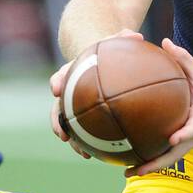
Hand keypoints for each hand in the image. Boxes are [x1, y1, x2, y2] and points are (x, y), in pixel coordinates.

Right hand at [49, 29, 143, 160]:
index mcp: (72, 72)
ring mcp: (74, 105)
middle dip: (58, 121)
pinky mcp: (85, 117)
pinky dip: (90, 143)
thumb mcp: (113, 41)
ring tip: (82, 152)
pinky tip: (99, 155)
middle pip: (58, 107)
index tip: (56, 89)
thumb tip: (136, 36)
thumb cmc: (108, 50)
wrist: (100, 58)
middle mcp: (69, 91)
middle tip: (62, 134)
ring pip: (68, 124)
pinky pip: (84, 132)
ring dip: (73, 139)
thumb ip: (122, 38)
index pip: (61, 76)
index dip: (57, 82)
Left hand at [126, 39, 192, 177]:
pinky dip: (152, 159)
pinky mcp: (185, 143)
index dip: (183, 135)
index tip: (172, 139)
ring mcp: (190, 142)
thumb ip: (184, 58)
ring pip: (170, 159)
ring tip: (127, 172)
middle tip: (136, 169)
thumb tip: (165, 41)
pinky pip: (168, 154)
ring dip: (150, 167)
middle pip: (176, 154)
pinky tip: (132, 160)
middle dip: (156, 164)